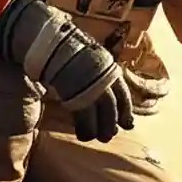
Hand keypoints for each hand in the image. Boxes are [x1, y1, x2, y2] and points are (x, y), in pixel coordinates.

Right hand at [0, 0, 133, 141]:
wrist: (54, 43)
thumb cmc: (71, 51)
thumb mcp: (92, 60)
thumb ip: (101, 75)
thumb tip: (107, 89)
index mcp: (110, 69)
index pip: (123, 95)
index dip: (126, 111)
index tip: (128, 125)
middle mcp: (104, 79)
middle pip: (112, 107)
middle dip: (111, 123)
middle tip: (108, 136)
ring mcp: (91, 86)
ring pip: (101, 114)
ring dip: (98, 129)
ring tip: (95, 138)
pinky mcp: (76, 93)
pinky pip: (84, 117)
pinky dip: (84, 128)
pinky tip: (81, 134)